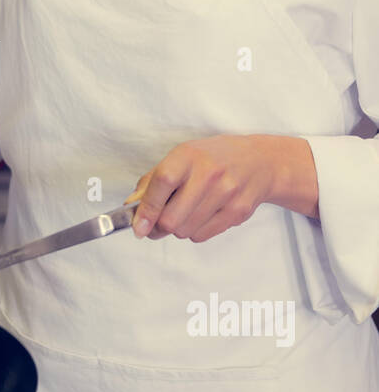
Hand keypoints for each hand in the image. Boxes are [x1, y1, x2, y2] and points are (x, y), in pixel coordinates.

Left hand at [126, 134, 317, 242]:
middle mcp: (209, 173)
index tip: (138, 227)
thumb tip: (131, 206)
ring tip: (185, 214)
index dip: (146, 209)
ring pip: (185, 231)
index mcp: (188, 156)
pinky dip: (195, 231)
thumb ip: (152, 181)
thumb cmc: (212, 159)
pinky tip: (203, 214)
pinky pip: (202, 235)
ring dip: (178, 229)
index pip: (162, 183)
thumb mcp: (182, 157)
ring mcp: (227, 192)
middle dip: (159, 227)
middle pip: (172, 219)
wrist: (260, 161)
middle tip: (157, 225)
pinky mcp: (238, 211)